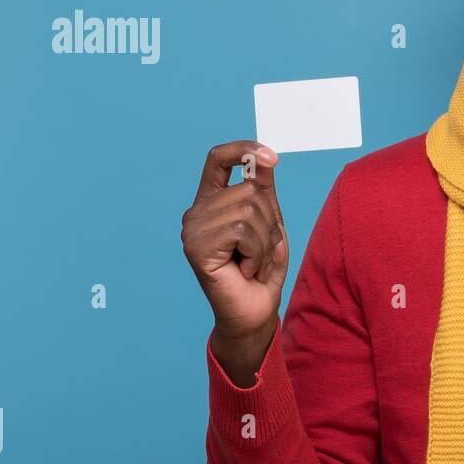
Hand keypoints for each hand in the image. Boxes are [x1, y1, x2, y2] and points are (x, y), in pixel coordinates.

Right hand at [182, 140, 288, 341]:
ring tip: (253, 262)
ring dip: (264, 242)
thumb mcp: (269, 224)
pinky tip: (245, 271)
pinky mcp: (196, 246)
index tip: (271, 157)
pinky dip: (256, 253)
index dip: (243, 150)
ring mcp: (192, 229)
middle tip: (260, 251)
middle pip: (249, 189)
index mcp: (212, 201)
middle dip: (269, 223)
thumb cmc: (260, 270)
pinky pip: (242, 230)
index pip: (218, 159)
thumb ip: (265, 191)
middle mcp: (197, 212)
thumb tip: (267, 157)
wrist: (253, 313)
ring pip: (248, 209)